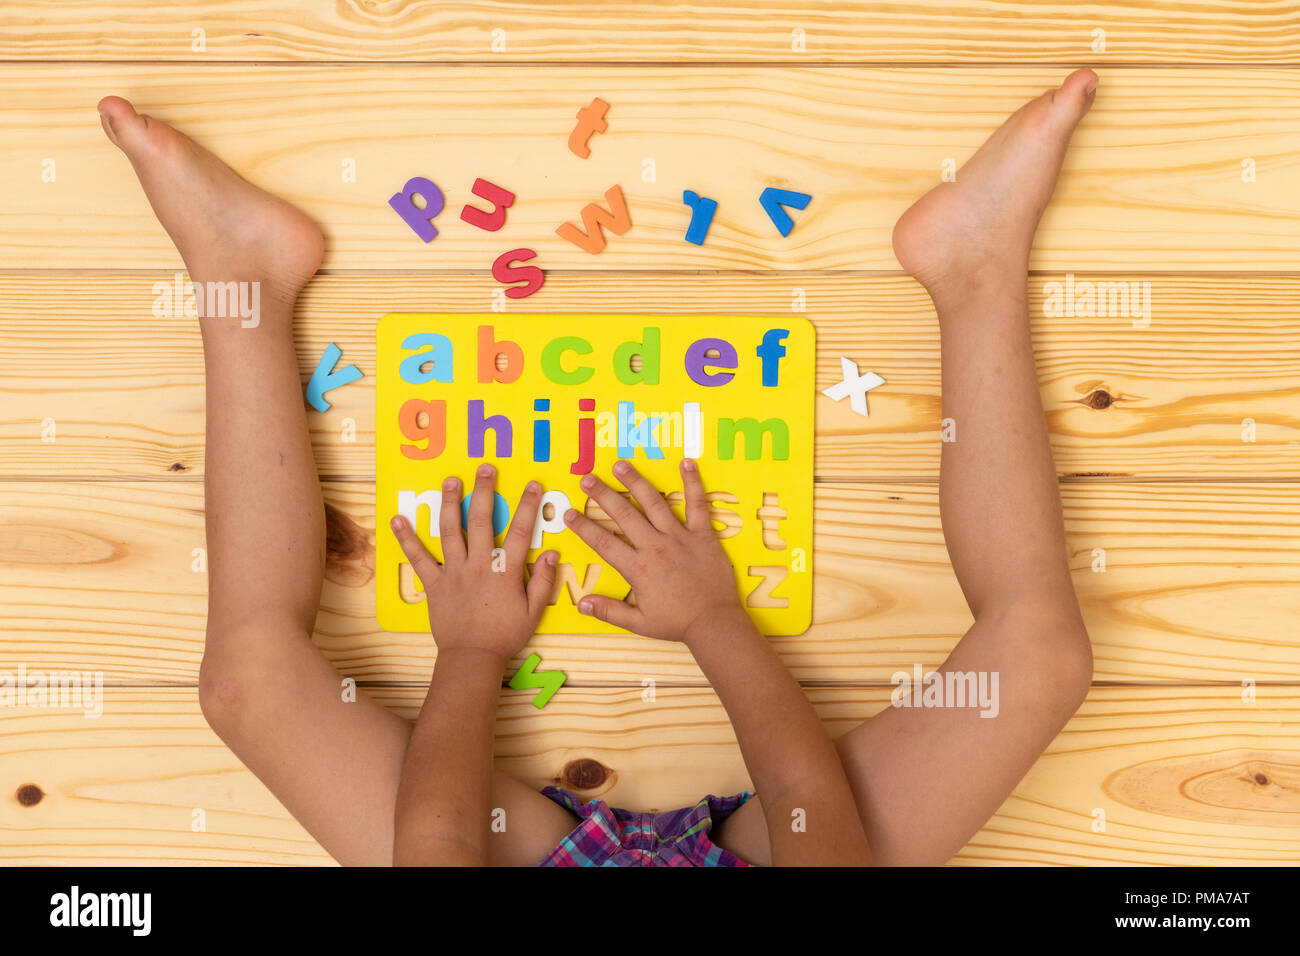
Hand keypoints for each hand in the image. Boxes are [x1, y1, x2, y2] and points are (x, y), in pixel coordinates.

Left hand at [390, 464, 557, 663]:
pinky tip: (398, 520)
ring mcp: (455, 572)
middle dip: (485, 491)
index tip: (533, 486)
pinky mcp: (434, 583)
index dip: (528, 506)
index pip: (522, 532)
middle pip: (483, 521)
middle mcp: (479, 565)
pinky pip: (419, 558)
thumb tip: (552, 554)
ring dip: (451, 503)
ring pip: (451, 531)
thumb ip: (542, 581)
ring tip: (451, 481)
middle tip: (486, 469)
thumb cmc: (504, 635)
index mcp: (505, 572)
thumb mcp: (533, 611)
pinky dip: (407, 539)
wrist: (472, 657)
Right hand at [563, 458, 747, 644]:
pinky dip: (693, 482)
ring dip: (635, 481)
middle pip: (623, 514)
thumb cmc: (678, 624)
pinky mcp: (702, 534)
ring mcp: (679, 537)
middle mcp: (655, 546)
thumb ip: (609, 610)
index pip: (603, 542)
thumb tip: (581, 604)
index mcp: (638, 568)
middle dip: (603, 494)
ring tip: (620, 464)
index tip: (568, 513)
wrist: (714, 622)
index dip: (583, 527)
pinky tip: (686, 462)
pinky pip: (697, 503)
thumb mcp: (640, 622)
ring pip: (653, 502)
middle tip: (587, 478)